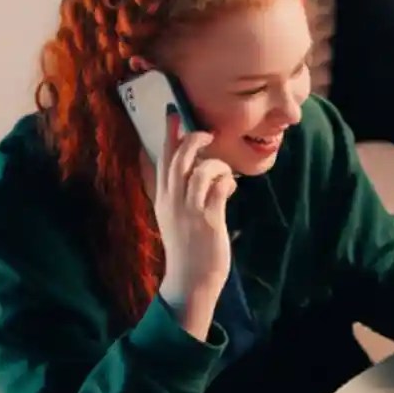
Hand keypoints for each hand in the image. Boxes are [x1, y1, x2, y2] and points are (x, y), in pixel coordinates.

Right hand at [151, 108, 237, 339]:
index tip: (173, 113)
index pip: (163, 160)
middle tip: (207, 134)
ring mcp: (190, 210)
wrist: (190, 279)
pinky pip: (219, 188)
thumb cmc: (187, 248)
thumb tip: (199, 174)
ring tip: (225, 174)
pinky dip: (227, 182)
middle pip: (179, 160)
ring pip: (201, 171)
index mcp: (163, 198)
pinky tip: (231, 188)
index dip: (169, 135)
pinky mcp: (208, 220)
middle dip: (193, 140)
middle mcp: (173, 201)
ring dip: (217, 165)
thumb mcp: (175, 218)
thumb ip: (181, 195)